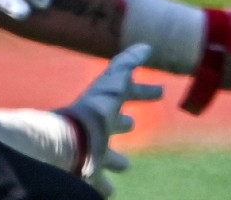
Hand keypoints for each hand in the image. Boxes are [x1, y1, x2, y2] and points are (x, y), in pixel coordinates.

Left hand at [63, 44, 163, 197]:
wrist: (68, 143)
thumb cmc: (95, 111)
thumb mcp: (114, 82)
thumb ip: (127, 63)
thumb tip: (145, 45)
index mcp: (106, 104)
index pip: (127, 93)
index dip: (143, 91)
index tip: (161, 91)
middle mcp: (98, 126)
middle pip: (113, 123)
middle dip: (124, 123)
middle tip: (134, 124)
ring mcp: (92, 150)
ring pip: (105, 155)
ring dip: (116, 159)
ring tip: (126, 166)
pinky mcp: (88, 171)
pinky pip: (96, 179)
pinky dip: (104, 184)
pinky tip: (110, 190)